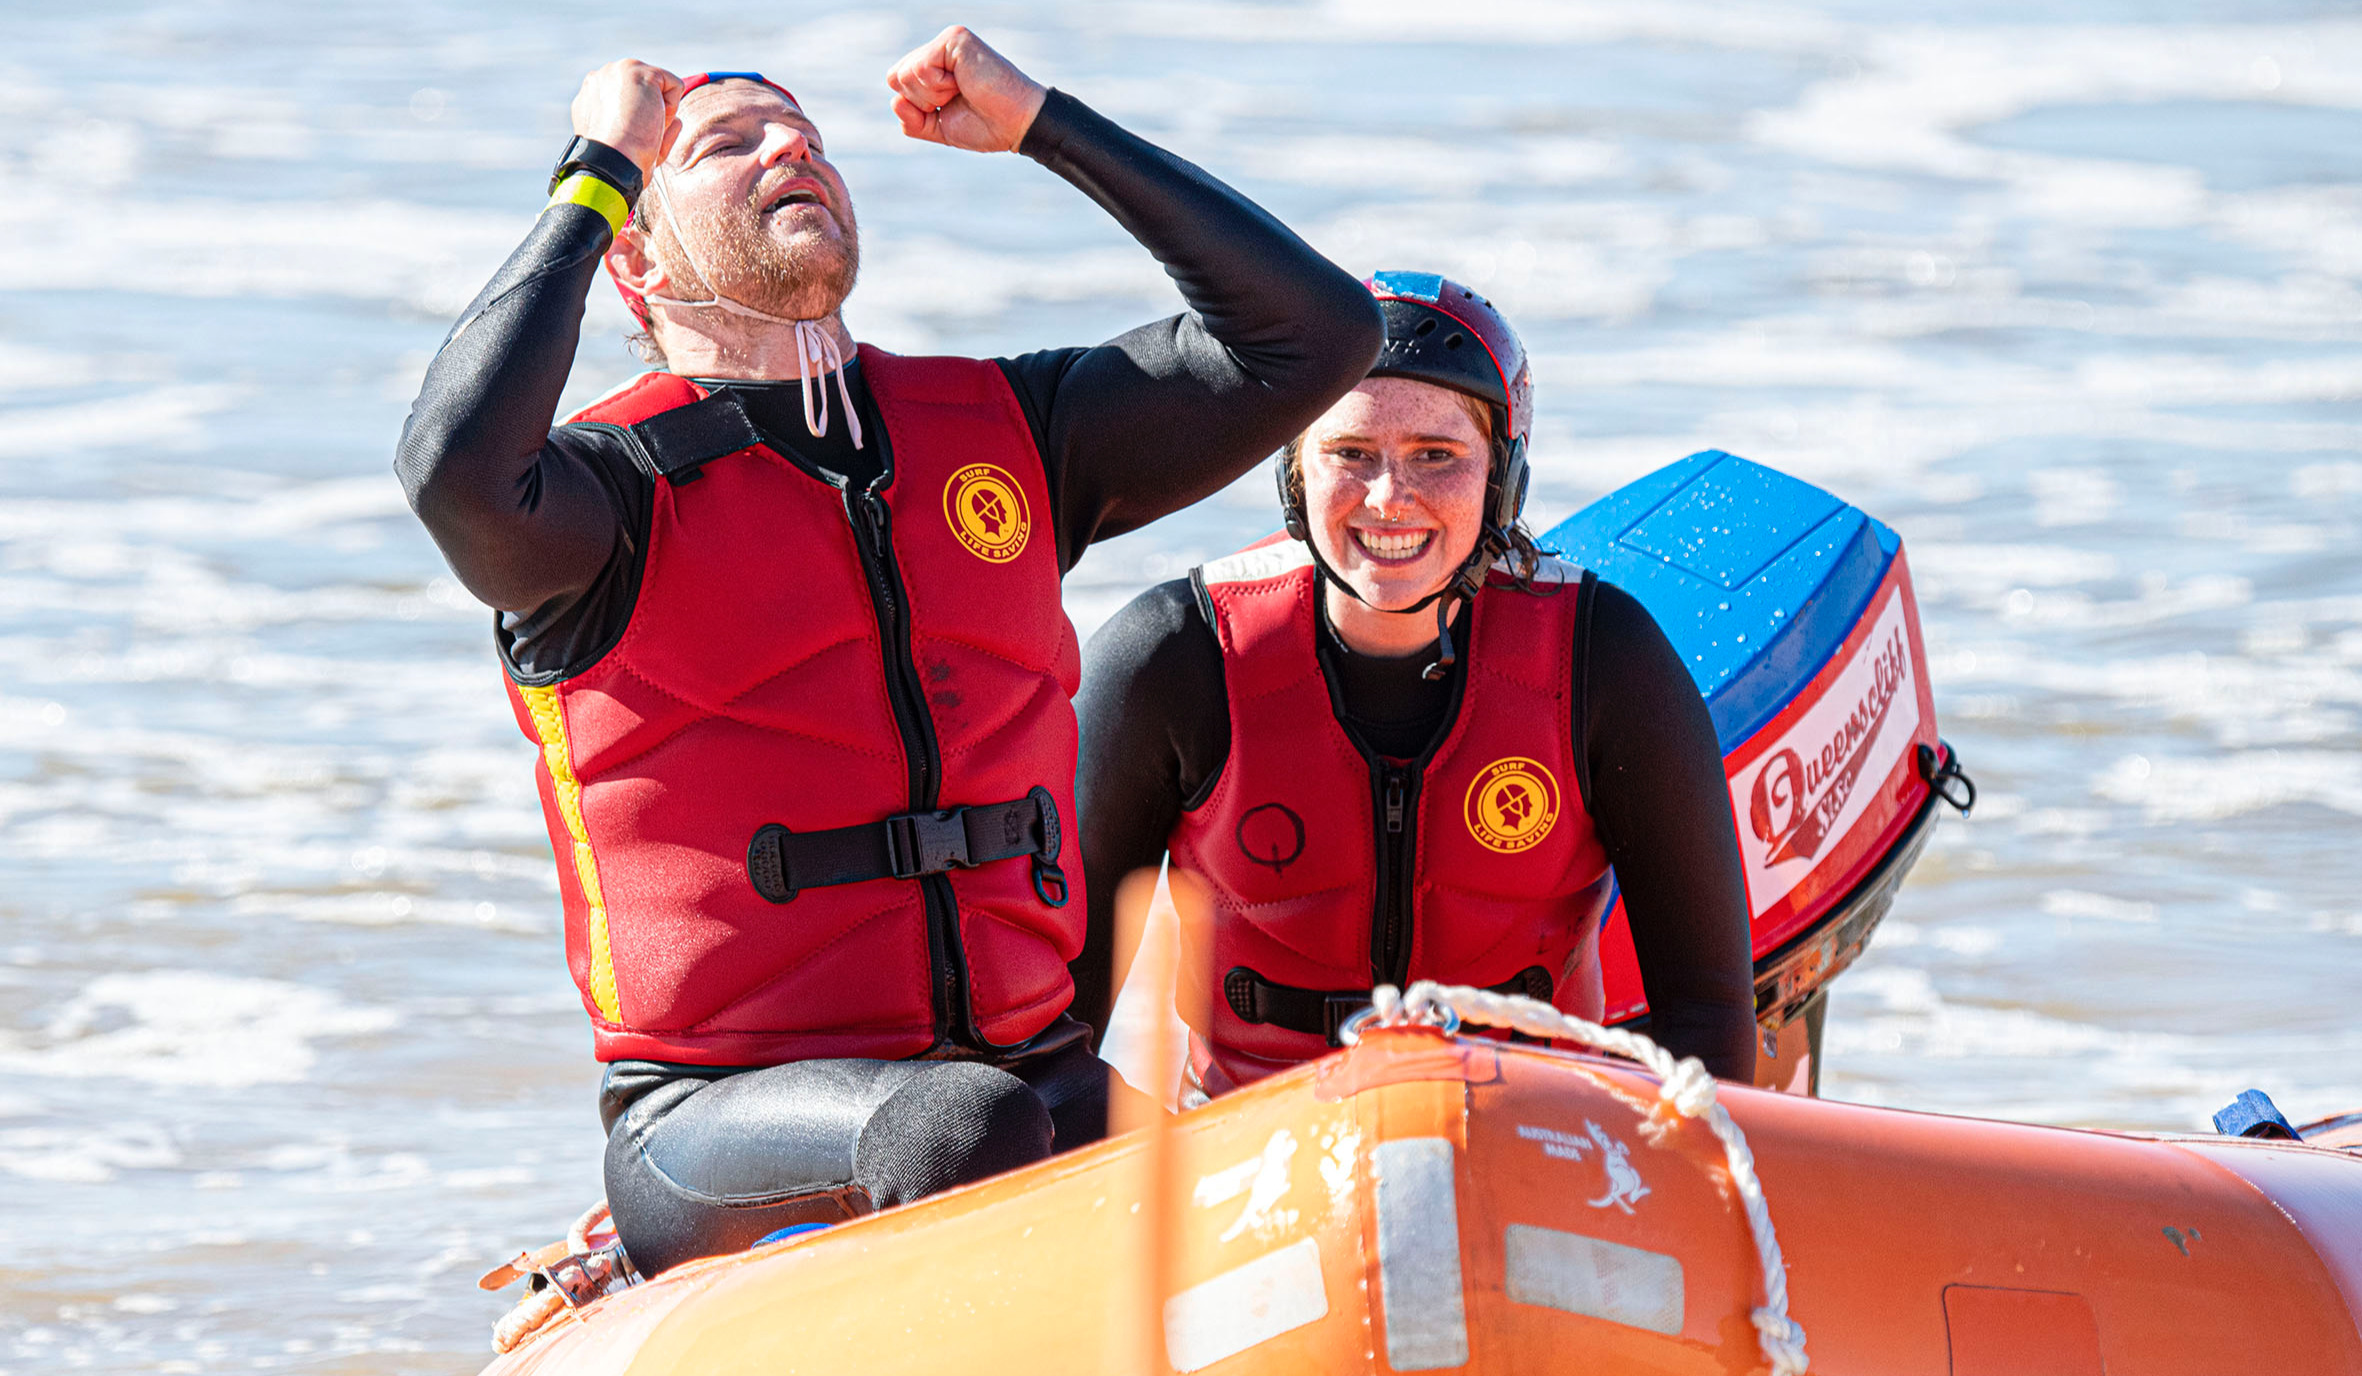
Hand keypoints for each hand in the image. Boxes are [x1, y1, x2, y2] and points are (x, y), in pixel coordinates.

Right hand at [571, 60, 684, 179]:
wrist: (611, 162)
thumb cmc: (620, 163)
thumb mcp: (627, 146)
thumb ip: (644, 128)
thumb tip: (676, 120)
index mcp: (591, 96)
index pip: (627, 100)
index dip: (638, 120)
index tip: (631, 139)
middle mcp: (601, 78)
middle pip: (645, 93)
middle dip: (650, 114)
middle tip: (637, 136)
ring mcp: (618, 70)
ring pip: (659, 89)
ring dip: (660, 113)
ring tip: (643, 130)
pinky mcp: (639, 70)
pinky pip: (675, 86)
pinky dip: (673, 107)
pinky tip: (653, 121)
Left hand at [885, 26, 1047, 152]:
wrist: (1016, 124)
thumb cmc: (986, 125)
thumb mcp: (939, 128)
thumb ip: (912, 120)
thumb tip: (895, 100)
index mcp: (934, 67)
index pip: (897, 82)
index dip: (915, 106)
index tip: (947, 109)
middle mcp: (938, 50)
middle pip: (896, 77)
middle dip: (922, 101)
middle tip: (956, 99)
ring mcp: (947, 42)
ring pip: (906, 73)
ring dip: (932, 95)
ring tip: (962, 90)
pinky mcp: (954, 39)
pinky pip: (921, 67)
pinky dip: (938, 86)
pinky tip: (962, 83)